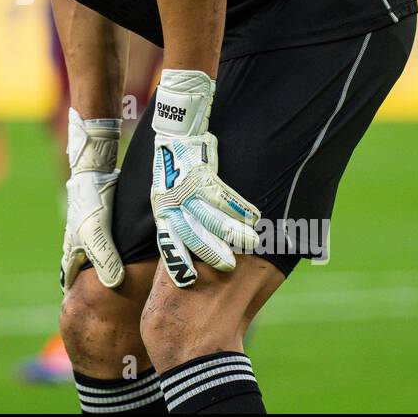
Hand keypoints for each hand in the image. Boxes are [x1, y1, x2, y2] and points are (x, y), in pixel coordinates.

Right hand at [59, 109, 123, 290]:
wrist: (95, 169)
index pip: (68, 274)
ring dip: (101, 261)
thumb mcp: (97, 233)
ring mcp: (89, 226)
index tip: (74, 304)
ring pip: (94, 249)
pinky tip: (125, 246)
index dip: (71, 288)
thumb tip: (114, 284)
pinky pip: (107, 236)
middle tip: (95, 293)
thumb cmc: (91, 203)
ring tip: (114, 273)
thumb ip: (105, 259)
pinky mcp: (102, 216)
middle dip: (85, 278)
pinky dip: (112, 245)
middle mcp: (78, 238)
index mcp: (72, 247)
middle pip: (80, 263)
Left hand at [149, 70, 259, 286]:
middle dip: (211, 251)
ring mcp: (187, 188)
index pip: (167, 241)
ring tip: (252, 242)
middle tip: (229, 266)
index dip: (177, 261)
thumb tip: (196, 244)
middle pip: (192, 232)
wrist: (175, 134)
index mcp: (162, 210)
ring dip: (234, 232)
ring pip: (213, 216)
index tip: (187, 282)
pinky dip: (241, 209)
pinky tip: (255, 218)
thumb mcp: (165, 195)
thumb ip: (177, 217)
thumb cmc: (174, 170)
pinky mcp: (203, 174)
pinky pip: (224, 196)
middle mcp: (172, 202)